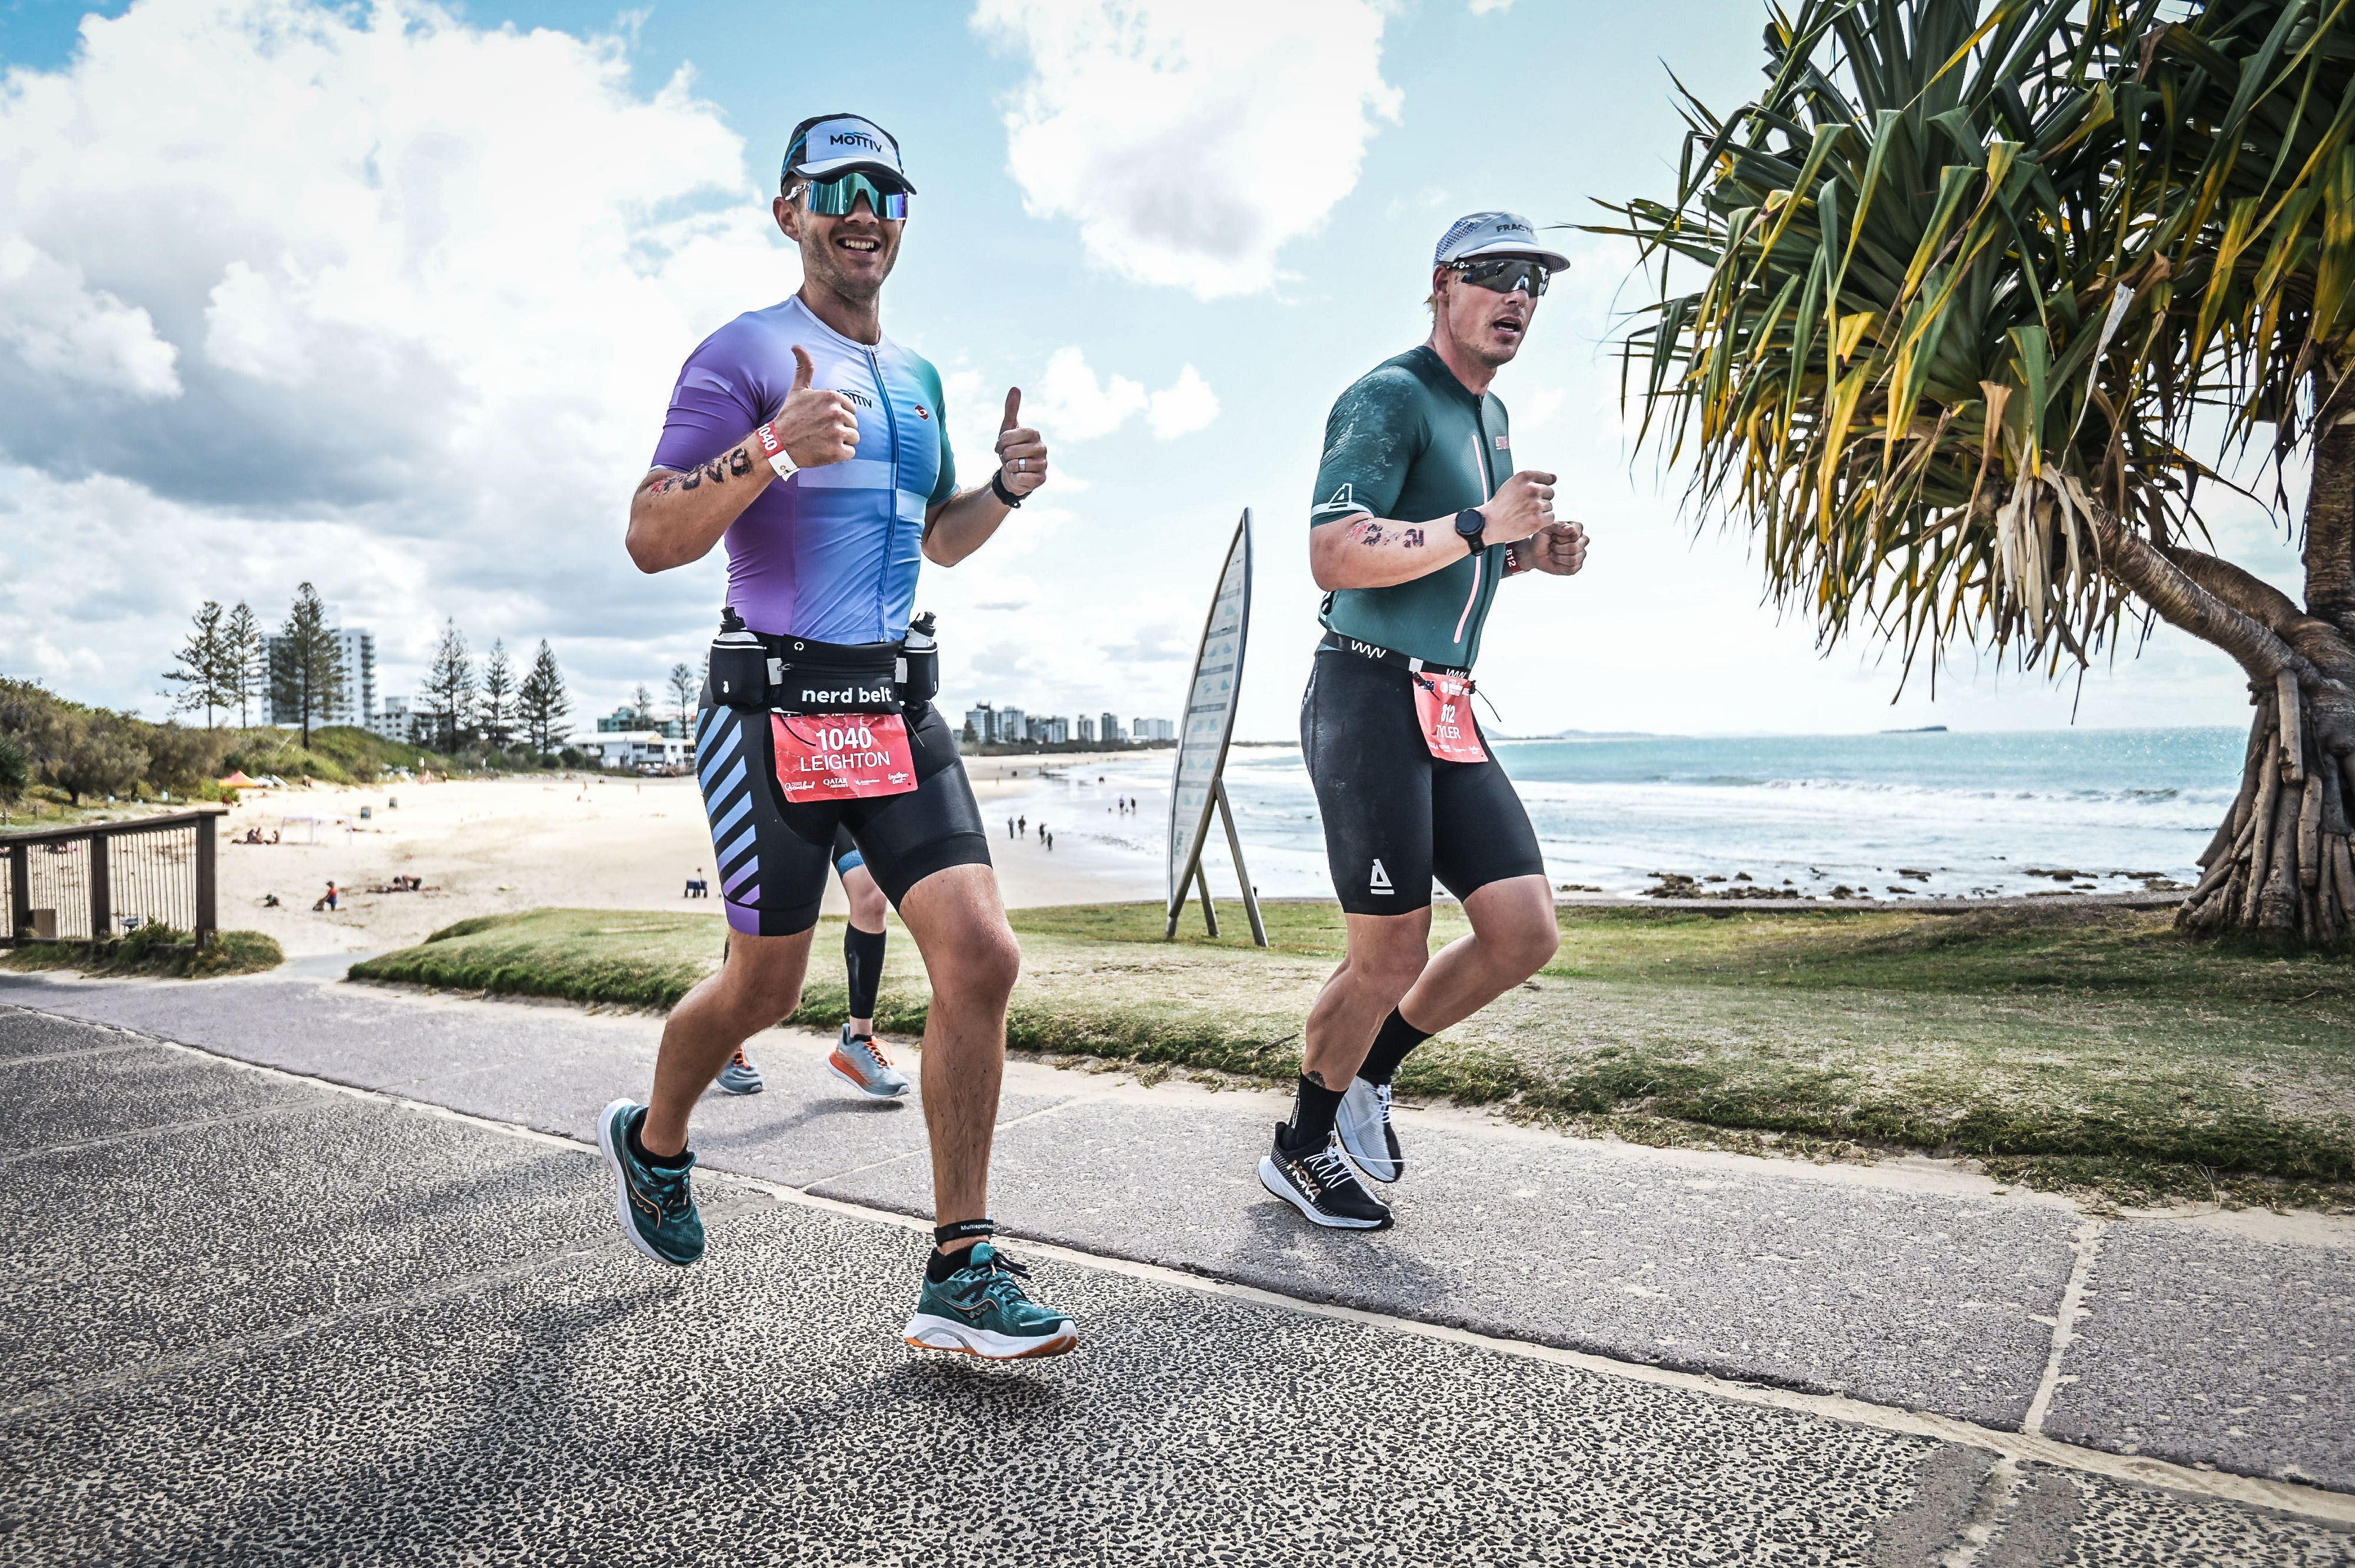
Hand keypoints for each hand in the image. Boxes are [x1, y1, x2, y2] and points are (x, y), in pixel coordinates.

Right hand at [768, 345, 860, 467]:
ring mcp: (837, 433)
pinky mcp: (837, 452)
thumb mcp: (798, 390)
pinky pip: (850, 453)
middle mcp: (837, 413)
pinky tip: (824, 451)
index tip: (822, 419)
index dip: (838, 415)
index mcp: (832, 397)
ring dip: (841, 442)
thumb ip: (804, 367)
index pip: (851, 409)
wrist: (778, 444)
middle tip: (820, 431)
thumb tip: (796, 345)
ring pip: (854, 438)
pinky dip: (840, 455)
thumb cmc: (790, 416)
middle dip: (840, 429)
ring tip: (823, 441)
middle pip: (853, 424)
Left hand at [995, 388, 1048, 498]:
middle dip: (1004, 456)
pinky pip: (1022, 478)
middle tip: (1008, 457)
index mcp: (1034, 433)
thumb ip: (1011, 409)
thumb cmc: (1011, 449)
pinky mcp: (1042, 478)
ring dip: (1010, 467)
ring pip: (1016, 465)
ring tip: (1015, 466)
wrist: (1014, 473)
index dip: (1000, 443)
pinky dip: (1016, 478)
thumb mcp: (1008, 429)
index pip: (1008, 436)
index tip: (1001, 446)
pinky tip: (1020, 476)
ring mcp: (1043, 463)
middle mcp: (1042, 447)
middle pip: (1011, 451)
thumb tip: (1015, 388)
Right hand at [1478, 469, 1555, 544]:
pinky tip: (1532, 521)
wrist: (1490, 523)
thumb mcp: (1512, 484)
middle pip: (1550, 493)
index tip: (1535, 494)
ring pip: (1549, 506)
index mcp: (1524, 477)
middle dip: (1542, 499)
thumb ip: (1531, 480)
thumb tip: (1554, 478)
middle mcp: (1531, 489)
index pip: (1548, 478)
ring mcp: (1535, 504)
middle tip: (1527, 506)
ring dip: (1541, 511)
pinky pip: (1551, 517)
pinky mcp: (1537, 520)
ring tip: (1526, 514)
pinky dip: (1543, 521)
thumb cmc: (1500, 505)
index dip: (1543, 486)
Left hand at [1526, 520, 1587, 575]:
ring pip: (1573, 559)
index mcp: (1577, 528)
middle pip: (1575, 547)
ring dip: (1558, 557)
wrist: (1534, 553)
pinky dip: (1559, 565)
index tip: (1553, 536)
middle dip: (1558, 548)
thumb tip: (1571, 529)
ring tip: (1553, 553)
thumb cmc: (1541, 539)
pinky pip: (1571, 569)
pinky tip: (1556, 561)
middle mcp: (1582, 541)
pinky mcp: (1576, 567)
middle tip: (1552, 546)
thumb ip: (1558, 526)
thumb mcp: (1546, 529)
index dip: (1561, 537)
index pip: (1575, 533)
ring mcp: (1580, 554)